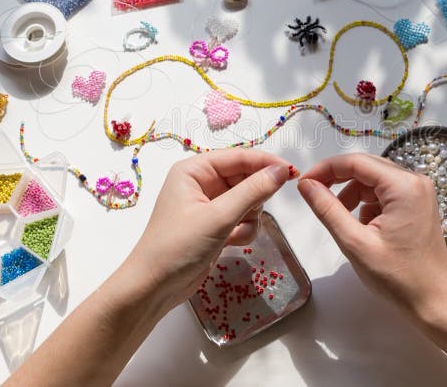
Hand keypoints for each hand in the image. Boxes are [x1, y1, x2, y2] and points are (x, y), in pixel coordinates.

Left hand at [127, 149, 295, 312]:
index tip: (292, 172)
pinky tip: (231, 243)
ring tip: (235, 232)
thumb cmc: (178, 247)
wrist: (154, 288)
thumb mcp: (218, 217)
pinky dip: (243, 230)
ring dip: (249, 217)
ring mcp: (208, 206)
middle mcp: (201, 183)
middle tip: (252, 212)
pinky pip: (242, 219)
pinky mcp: (214, 226)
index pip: (239, 157)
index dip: (266, 163)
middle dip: (254, 197)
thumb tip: (282, 171)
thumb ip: (253, 191)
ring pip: (248, 200)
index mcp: (194, 170)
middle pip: (245, 178)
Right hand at [297, 153, 446, 318]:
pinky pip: (384, 194)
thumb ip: (327, 209)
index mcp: (404, 186)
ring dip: (353, 196)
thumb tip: (306, 185)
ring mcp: (419, 193)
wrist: (433, 302)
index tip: (304, 183)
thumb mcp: (355, 242)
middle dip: (338, 181)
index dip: (326, 168)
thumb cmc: (398, 277)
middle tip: (314, 196)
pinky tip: (364, 229)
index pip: (356, 162)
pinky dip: (367, 205)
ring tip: (344, 223)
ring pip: (374, 181)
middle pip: (366, 167)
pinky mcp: (417, 205)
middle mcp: (415, 182)